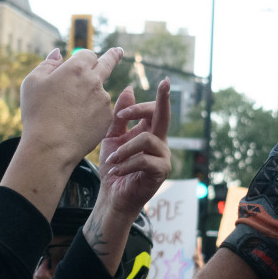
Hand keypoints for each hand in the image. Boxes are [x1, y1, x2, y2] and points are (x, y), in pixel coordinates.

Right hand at [18, 48, 120, 167]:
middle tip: (119, 51)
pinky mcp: (107, 118)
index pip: (88, 54)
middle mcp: (94, 81)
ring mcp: (103, 100)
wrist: (51, 147)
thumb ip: (47, 64)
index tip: (86, 58)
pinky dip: (92, 114)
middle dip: (113, 55)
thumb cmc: (38, 114)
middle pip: (108, 63)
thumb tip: (58, 53)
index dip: (83, 57)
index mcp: (76, 68)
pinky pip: (101, 111)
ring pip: (100, 92)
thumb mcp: (32, 83)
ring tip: (69, 114)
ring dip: (91, 96)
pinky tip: (77, 124)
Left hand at [99, 78, 171, 219]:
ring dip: (125, 149)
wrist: (112, 196)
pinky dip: (127, 164)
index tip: (120, 114)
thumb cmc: (114, 167)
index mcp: (150, 132)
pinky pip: (144, 160)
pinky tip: (116, 170)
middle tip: (165, 82)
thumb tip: (129, 88)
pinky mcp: (161, 172)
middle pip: (164, 115)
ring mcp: (163, 157)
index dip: (137, 107)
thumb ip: (120, 117)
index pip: (152, 110)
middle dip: (164, 98)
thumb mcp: (113, 138)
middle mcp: (160, 142)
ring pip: (147, 139)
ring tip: (112, 160)